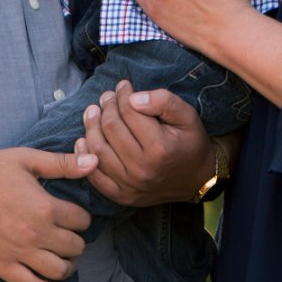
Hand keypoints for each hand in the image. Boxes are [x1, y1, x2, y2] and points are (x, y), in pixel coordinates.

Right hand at [0, 145, 94, 281]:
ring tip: (66, 260)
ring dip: (69, 267)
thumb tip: (94, 162)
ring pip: (60, 270)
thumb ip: (62, 163)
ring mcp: (20, 253)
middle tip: (70, 238)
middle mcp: (37, 234)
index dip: (81, 218)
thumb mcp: (26, 159)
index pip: (82, 221)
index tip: (74, 217)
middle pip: (75, 247)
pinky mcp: (2, 267)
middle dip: (77, 242)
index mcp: (45, 207)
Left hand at [77, 82, 214, 206]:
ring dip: (91, 126)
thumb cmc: (190, 143)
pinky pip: (94, 176)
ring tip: (94, 112)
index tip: (123, 86)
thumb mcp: (188, 116)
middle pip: (110, 128)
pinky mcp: (121, 195)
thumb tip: (133, 97)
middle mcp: (142, 168)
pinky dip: (84, 155)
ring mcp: (129, 185)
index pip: (129, 112)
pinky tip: (84, 139)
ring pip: (97, 149)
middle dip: (106, 107)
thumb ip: (164, 101)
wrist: (197, 180)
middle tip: (107, 97)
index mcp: (159, 147)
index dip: (123, 94)